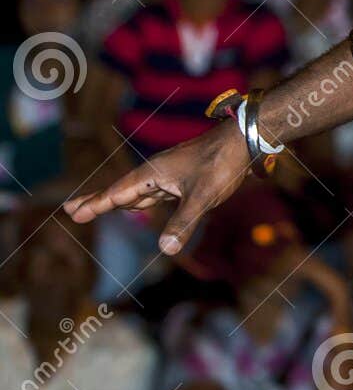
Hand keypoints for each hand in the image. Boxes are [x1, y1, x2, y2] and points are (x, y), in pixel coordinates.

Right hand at [60, 123, 251, 255]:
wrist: (244, 139)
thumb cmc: (222, 163)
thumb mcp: (202, 196)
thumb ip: (184, 222)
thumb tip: (165, 249)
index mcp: (153, 173)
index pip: (118, 193)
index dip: (96, 204)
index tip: (72, 212)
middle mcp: (156, 172)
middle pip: (121, 190)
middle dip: (97, 200)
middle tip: (70, 208)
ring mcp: (169, 174)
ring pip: (137, 191)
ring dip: (116, 199)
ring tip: (97, 206)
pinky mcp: (183, 177)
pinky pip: (154, 191)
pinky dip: (139, 199)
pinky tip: (137, 202)